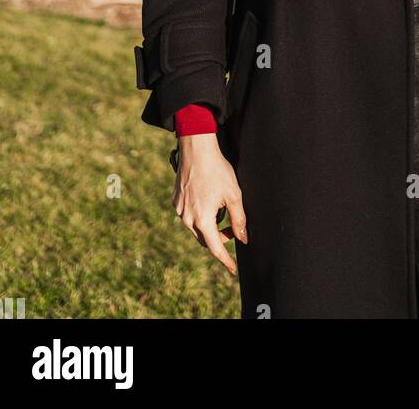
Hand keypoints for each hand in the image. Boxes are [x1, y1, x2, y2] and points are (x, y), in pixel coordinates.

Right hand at [173, 133, 247, 275]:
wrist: (196, 149)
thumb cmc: (218, 170)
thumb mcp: (234, 195)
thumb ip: (239, 220)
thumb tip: (243, 239)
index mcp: (202, 220)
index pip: (216, 248)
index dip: (225, 260)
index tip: (233, 269)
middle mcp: (187, 218)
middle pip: (204, 239)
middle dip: (219, 239)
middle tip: (232, 229)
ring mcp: (179, 210)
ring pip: (195, 227)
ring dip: (209, 225)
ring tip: (221, 209)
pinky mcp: (176, 201)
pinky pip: (188, 215)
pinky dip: (199, 214)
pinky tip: (207, 199)